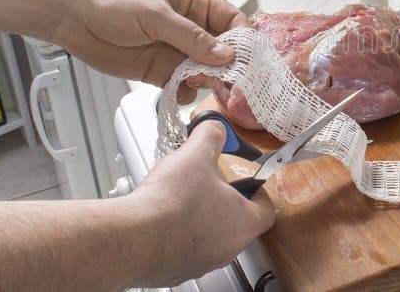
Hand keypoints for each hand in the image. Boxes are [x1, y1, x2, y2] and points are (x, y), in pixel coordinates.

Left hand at [59, 0, 248, 101]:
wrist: (75, 18)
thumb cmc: (115, 3)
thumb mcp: (157, 16)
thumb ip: (191, 37)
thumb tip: (226, 56)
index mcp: (196, 6)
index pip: (232, 21)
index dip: (242, 39)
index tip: (244, 57)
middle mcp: (191, 30)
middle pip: (224, 50)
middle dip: (228, 66)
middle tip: (225, 78)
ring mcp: (177, 52)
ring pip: (207, 71)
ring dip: (208, 81)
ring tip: (197, 82)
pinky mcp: (162, 72)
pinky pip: (185, 87)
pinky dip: (187, 93)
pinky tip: (180, 91)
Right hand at [129, 120, 275, 285]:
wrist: (133, 239)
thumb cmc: (170, 204)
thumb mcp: (195, 156)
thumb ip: (211, 136)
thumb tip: (215, 128)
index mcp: (243, 223)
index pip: (267, 211)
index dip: (260, 194)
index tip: (251, 185)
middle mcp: (227, 248)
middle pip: (238, 224)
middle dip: (226, 203)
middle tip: (212, 186)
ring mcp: (202, 262)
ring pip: (211, 238)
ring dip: (202, 220)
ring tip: (184, 200)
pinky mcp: (176, 270)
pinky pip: (184, 250)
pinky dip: (178, 235)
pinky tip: (162, 219)